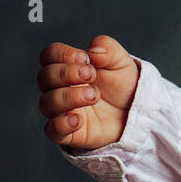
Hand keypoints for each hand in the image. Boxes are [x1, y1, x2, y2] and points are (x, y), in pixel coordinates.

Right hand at [37, 35, 140, 149]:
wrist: (135, 112)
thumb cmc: (121, 85)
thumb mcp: (121, 61)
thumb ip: (108, 49)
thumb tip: (93, 50)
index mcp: (68, 66)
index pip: (50, 55)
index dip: (62, 54)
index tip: (84, 58)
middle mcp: (59, 87)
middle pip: (45, 77)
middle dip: (66, 73)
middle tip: (90, 75)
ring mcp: (62, 110)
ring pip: (47, 103)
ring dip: (68, 97)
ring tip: (93, 95)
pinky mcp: (68, 132)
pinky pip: (52, 130)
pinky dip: (61, 124)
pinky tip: (78, 119)